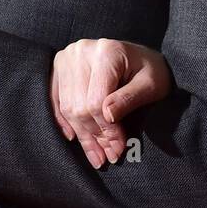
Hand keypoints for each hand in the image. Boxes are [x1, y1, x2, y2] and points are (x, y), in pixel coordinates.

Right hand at [50, 39, 171, 169]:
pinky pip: (55, 99)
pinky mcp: (60, 66)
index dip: (106, 130)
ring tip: (96, 154)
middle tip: (109, 156)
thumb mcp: (151, 85)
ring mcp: (68, 57)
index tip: (118, 149)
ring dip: (82, 134)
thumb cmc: (151, 71)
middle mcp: (82, 51)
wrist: (143, 57)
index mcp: (106, 52)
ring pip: (67, 107)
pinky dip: (64, 121)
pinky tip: (74, 137)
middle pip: (79, 105)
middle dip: (95, 136)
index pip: (97, 100)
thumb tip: (107, 117)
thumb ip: (129, 99)